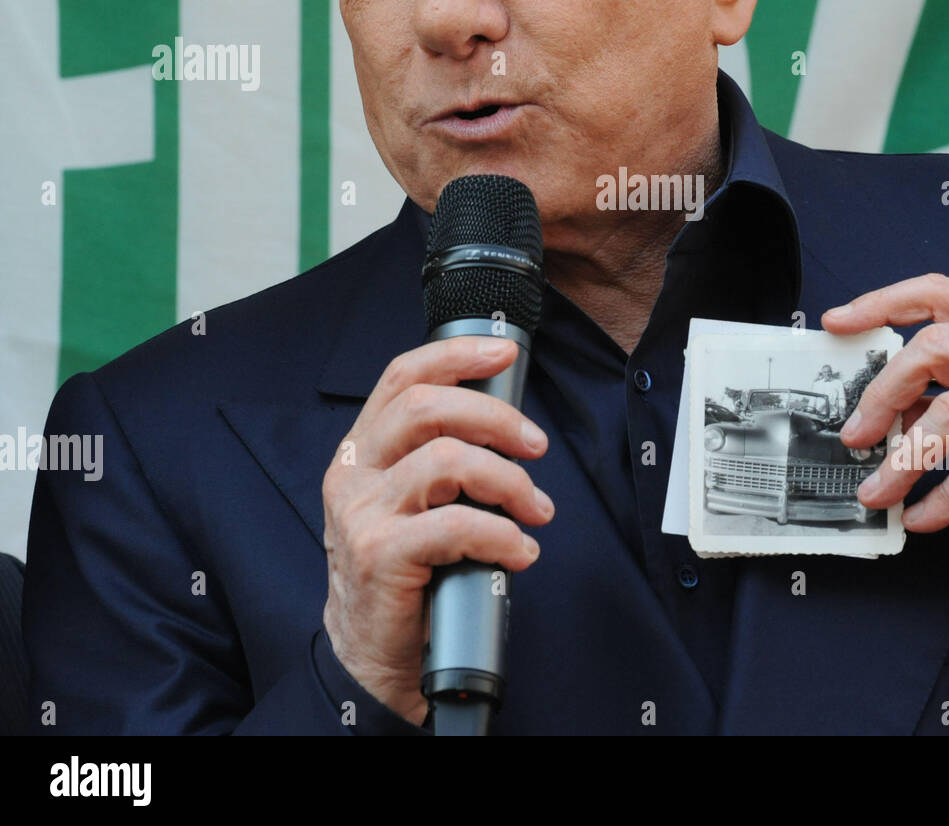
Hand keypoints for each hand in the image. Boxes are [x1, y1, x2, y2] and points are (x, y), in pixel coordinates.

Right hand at [321, 336, 553, 724]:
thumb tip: (511, 425)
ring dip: (509, 481)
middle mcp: (353, 472)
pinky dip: (501, 534)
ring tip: (535, 511)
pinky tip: (519, 552)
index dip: (456, 354)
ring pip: (447, 460)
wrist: (373, 656)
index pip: (402, 377)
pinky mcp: (379, 555)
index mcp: (363, 449)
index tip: (505, 352)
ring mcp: (361, 513)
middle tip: (536, 445)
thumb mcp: (416, 502)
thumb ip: (444, 459)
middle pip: (426, 406)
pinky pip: (455, 524)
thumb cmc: (408, 573)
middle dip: (496, 417)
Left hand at [823, 274, 948, 606]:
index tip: (837, 322)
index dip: (881, 302)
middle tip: (855, 436)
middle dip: (881, 394)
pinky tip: (924, 518)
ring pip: (947, 413)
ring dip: (901, 461)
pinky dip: (941, 500)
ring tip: (878, 494)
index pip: (940, 293)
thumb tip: (882, 412)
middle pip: (932, 346)